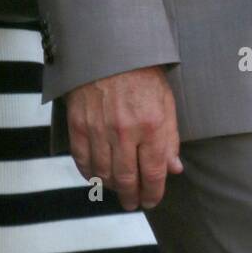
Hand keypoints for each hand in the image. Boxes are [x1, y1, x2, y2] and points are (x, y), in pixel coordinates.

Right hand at [66, 65, 182, 210]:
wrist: (110, 49)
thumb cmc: (143, 72)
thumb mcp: (166, 101)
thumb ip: (170, 137)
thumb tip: (173, 169)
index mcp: (151, 125)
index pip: (153, 173)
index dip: (153, 193)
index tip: (152, 200)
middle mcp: (124, 132)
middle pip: (127, 180)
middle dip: (132, 197)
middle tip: (135, 203)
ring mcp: (98, 130)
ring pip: (104, 175)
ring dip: (112, 189)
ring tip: (119, 191)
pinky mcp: (78, 126)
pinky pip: (82, 161)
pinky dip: (90, 174)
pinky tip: (97, 177)